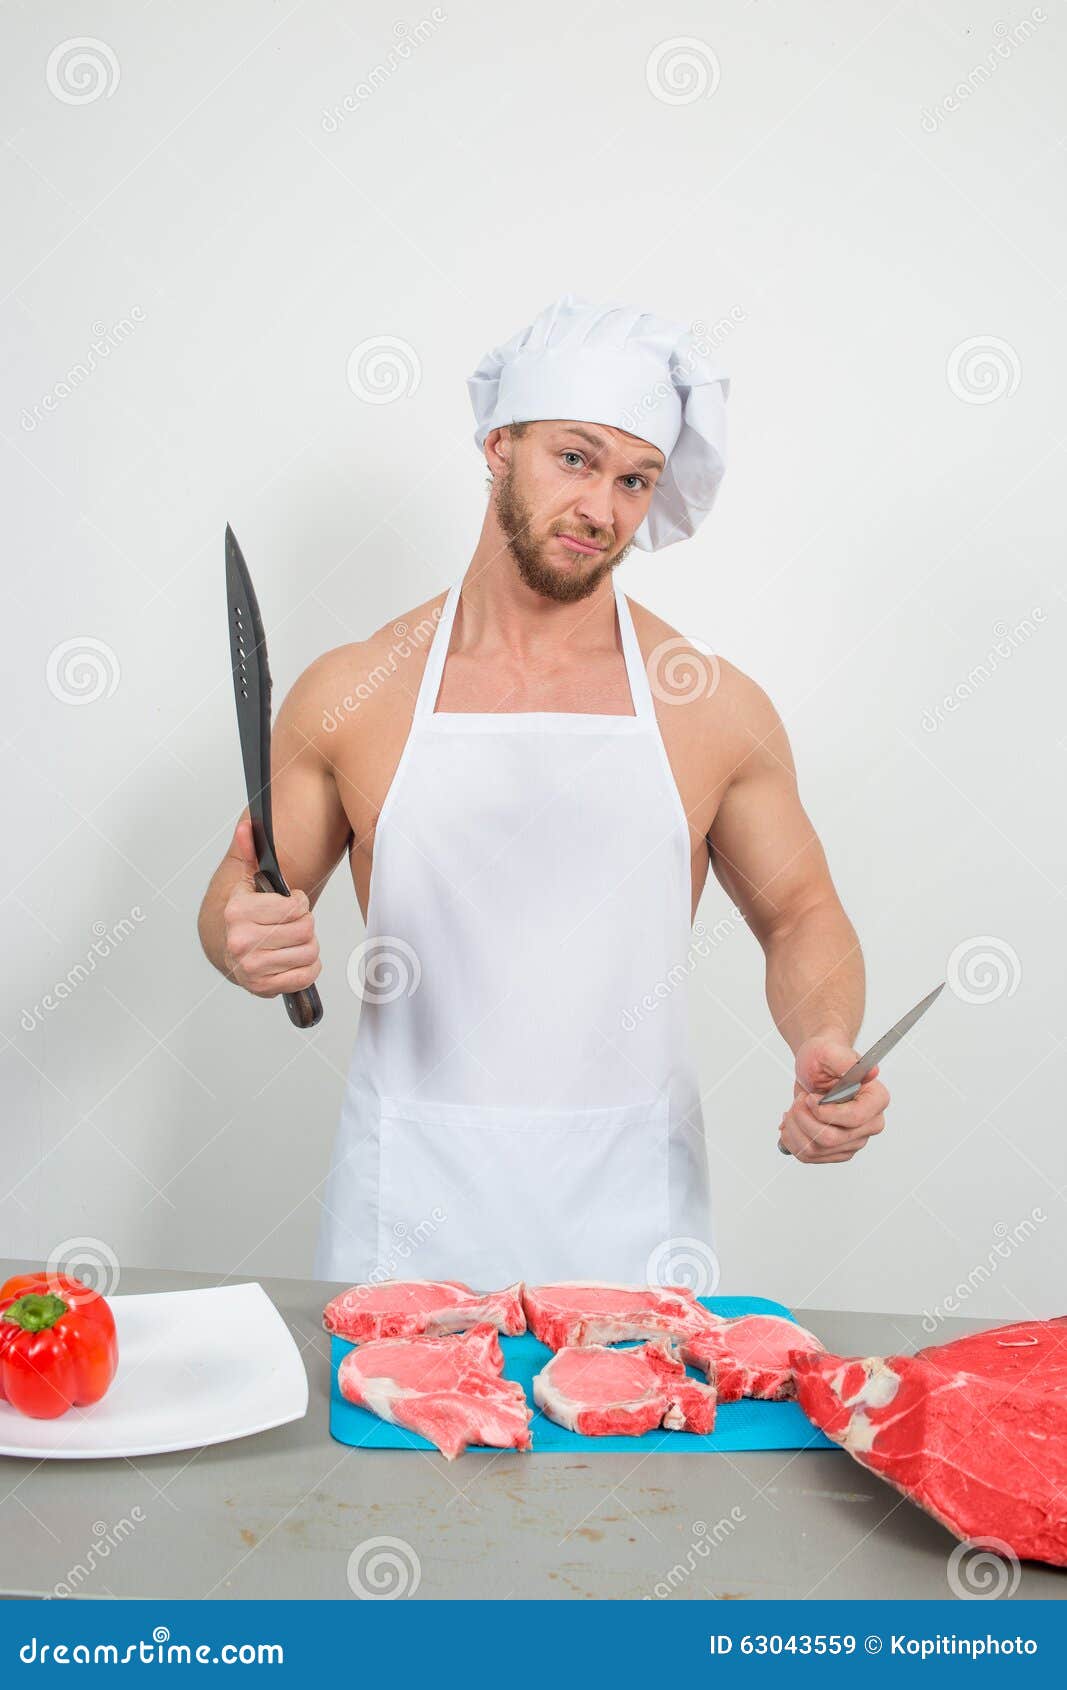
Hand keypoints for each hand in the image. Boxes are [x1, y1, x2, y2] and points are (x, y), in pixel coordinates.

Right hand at [222, 818, 321, 999]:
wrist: (226, 948)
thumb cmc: (244, 914)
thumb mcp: (246, 880)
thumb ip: (249, 852)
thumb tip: (247, 826)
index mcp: (237, 912)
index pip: (295, 907)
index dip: (299, 903)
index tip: (290, 904)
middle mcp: (240, 941)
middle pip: (305, 930)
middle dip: (306, 924)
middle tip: (294, 924)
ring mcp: (251, 967)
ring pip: (309, 952)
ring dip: (309, 945)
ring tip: (295, 940)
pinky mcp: (263, 987)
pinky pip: (306, 976)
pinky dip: (309, 967)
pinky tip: (296, 959)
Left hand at [777, 1030, 889, 1162]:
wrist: (815, 1067)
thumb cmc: (823, 1058)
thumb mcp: (828, 1051)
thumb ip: (846, 1060)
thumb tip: (872, 1073)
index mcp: (876, 1100)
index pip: (853, 1119)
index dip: (824, 1112)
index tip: (810, 1098)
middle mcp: (870, 1124)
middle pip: (831, 1139)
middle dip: (804, 1118)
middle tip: (800, 1100)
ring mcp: (854, 1141)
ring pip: (816, 1149)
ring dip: (795, 1127)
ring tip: (794, 1108)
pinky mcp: (836, 1151)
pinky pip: (808, 1156)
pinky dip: (792, 1139)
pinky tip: (793, 1122)